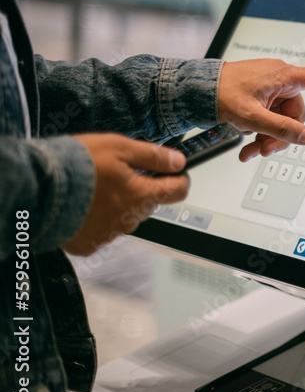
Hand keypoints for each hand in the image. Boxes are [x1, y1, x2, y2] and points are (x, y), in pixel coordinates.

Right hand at [64, 134, 188, 256]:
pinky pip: (102, 230)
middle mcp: (130, 220)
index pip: (178, 191)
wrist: (37, 189)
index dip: (179, 178)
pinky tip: (84, 204)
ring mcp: (110, 234)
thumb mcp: (119, 148)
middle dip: (141, 187)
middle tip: (119, 171)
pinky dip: (97, 218)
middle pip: (149, 202)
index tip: (173, 170)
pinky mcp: (89, 243)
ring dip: (118, 203)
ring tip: (95, 186)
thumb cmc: (77, 166)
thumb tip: (178, 161)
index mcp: (142, 196)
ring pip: (126, 216)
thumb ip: (152, 156)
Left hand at [217, 59, 304, 161]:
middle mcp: (281, 79)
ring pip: (283, 119)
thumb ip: (281, 129)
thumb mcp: (252, 117)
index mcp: (284, 76)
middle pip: (297, 114)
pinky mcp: (261, 95)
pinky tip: (247, 142)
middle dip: (281, 135)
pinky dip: (261, 131)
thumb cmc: (220, 93)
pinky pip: (270, 116)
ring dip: (268, 137)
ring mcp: (270, 87)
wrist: (194, 89)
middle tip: (263, 150)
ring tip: (250, 150)